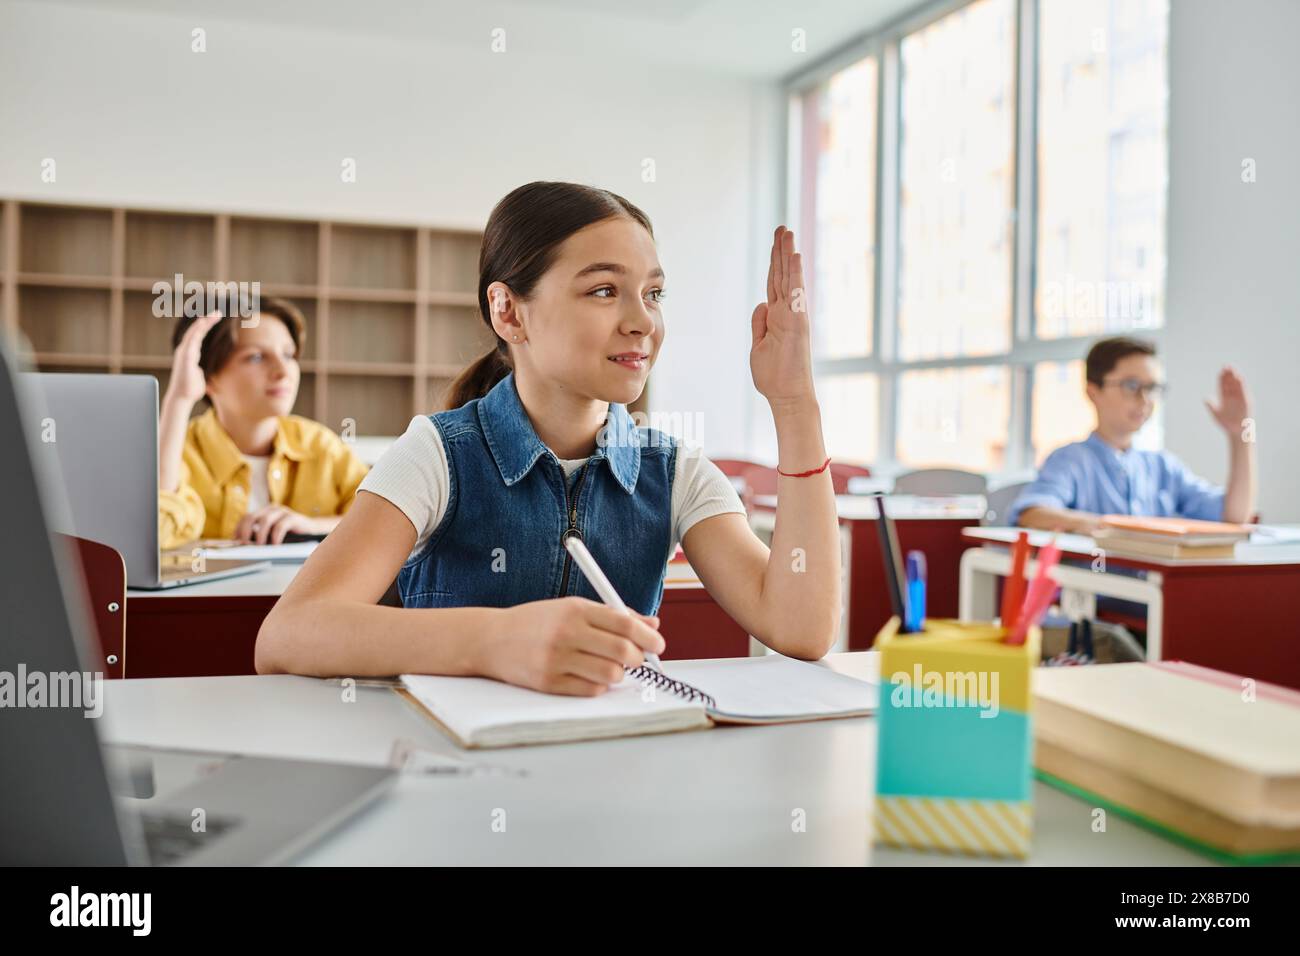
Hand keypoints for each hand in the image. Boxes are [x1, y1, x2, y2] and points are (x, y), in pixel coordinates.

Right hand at [165, 311, 222, 407]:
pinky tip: (203, 323)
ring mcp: (184, 352)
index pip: (198, 336)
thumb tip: (202, 372)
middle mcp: (185, 350)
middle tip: (217, 312)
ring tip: (213, 315)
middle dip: (206, 321)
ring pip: (194, 333)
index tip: (215, 317)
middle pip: (196, 331)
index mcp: (190, 353)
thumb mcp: (199, 376)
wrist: (182, 397)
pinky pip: (191, 340)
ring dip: (203, 323)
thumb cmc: (190, 388)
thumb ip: (200, 371)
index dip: (206, 326)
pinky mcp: (185, 356)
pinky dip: (196, 330)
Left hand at [234, 505, 324, 544]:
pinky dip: (276, 536)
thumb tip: (245, 546)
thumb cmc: (291, 536)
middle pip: (252, 517)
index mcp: (265, 512)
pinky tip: (275, 545)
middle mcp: (272, 510)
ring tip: (260, 547)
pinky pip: (281, 526)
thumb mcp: (273, 535)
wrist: (313, 531)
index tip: (236, 542)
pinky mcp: (293, 518)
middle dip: (245, 531)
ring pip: (265, 520)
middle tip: (245, 544)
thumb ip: (261, 537)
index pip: (246, 518)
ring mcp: (283, 512)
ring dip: (260, 535)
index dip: (239, 529)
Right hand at [478, 597, 665, 695]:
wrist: (491, 639)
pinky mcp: (549, 683)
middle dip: (638, 657)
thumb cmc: (537, 622)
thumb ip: (612, 615)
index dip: (648, 636)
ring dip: (619, 673)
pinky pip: (591, 691)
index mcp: (575, 609)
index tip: (658, 644)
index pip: (624, 623)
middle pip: (622, 650)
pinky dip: (599, 685)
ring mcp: (556, 660)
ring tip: (611, 666)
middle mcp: (566, 633)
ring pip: (611, 674)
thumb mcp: (572, 608)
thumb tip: (652, 625)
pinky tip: (591, 676)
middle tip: (638, 658)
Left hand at [750, 226, 814, 407]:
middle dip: (781, 251)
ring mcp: (794, 316)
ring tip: (786, 232)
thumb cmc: (775, 376)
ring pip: (790, 279)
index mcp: (778, 317)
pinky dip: (795, 274)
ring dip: (788, 254)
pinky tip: (794, 255)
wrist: (787, 396)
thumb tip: (762, 304)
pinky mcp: (798, 323)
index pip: (775, 284)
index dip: (774, 264)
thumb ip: (760, 323)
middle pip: (783, 275)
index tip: (776, 244)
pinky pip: (796, 293)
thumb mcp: (758, 345)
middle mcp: (788, 313)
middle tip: (781, 228)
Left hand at [1204, 366, 1250, 437]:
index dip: (1222, 378)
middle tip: (1226, 365)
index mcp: (1224, 398)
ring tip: (1233, 369)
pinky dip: (1242, 385)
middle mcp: (1232, 397)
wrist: (1236, 430)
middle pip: (1230, 383)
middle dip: (1228, 375)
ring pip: (1237, 385)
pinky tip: (1240, 378)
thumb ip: (1211, 406)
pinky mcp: (1245, 401)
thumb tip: (1205, 398)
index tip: (1221, 371)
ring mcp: (1239, 398)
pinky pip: (1244, 391)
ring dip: (1235, 377)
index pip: (1223, 386)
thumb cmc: (1225, 423)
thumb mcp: (1216, 414)